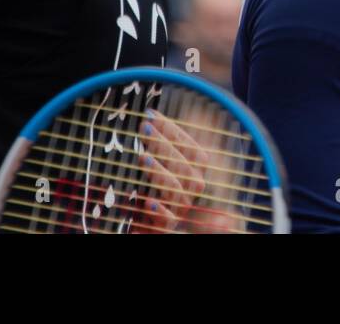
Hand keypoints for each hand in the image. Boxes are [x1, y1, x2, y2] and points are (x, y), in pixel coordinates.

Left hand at [134, 109, 210, 232]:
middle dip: (166, 145)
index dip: (173, 130)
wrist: (169, 225)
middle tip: (145, 127)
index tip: (151, 114)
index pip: (191, 147)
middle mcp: (193, 190)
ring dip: (160, 172)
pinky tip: (146, 202)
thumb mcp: (171, 163)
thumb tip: (161, 113)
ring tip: (141, 155)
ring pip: (176, 191)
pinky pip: (168, 222)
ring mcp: (181, 209)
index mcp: (198, 171)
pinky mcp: (166, 226)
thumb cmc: (167, 185)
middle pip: (185, 167)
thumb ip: (172, 141)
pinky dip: (159, 213)